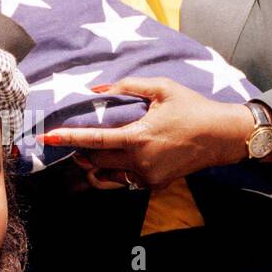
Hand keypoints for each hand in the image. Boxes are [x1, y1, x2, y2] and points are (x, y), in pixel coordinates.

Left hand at [44, 76, 260, 188]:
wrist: (222, 136)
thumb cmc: (192, 108)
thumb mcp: (161, 88)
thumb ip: (126, 87)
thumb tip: (96, 90)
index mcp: (139, 137)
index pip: (95, 140)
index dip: (70, 139)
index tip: (48, 137)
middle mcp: (141, 162)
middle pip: (96, 162)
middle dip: (80, 152)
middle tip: (71, 140)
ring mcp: (148, 177)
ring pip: (107, 175)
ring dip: (95, 165)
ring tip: (91, 151)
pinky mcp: (154, 185)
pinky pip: (124, 180)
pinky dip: (115, 170)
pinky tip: (118, 157)